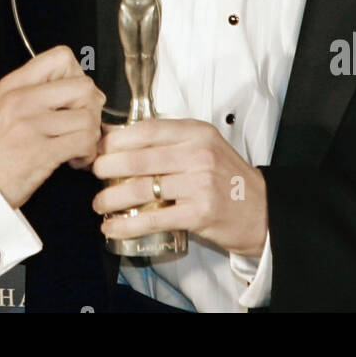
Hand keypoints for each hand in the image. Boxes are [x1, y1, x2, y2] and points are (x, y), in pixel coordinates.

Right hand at [0, 46, 104, 208]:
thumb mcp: (2, 106)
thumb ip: (34, 91)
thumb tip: (76, 88)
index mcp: (14, 85)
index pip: (61, 57)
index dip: (77, 74)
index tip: (74, 96)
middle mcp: (23, 100)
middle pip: (83, 86)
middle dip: (91, 107)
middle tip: (83, 123)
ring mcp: (32, 125)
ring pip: (88, 117)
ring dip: (91, 134)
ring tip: (78, 145)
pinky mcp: (42, 152)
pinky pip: (84, 142)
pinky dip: (88, 153)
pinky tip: (75, 160)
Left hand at [92, 119, 266, 256]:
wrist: (261, 211)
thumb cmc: (225, 177)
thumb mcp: (202, 146)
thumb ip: (168, 141)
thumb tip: (117, 136)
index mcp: (196, 132)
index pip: (147, 129)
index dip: (117, 138)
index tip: (99, 147)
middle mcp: (198, 154)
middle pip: (138, 158)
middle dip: (107, 167)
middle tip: (94, 173)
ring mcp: (199, 184)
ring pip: (141, 188)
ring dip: (111, 198)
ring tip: (98, 203)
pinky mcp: (198, 213)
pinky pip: (153, 218)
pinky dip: (127, 225)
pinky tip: (111, 227)